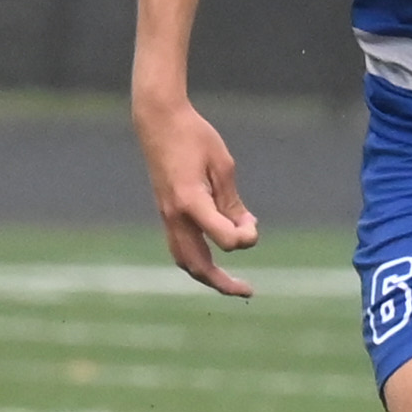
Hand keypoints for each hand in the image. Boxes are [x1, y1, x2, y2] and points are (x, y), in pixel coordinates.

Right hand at [134, 95, 258, 295]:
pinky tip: (214, 259)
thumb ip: (233, 202)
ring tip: (231, 284)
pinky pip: (179, 247)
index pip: (224, 239)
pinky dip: (196, 260)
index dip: (246, 237)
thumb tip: (246, 228)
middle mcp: (175, 215)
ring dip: (207, 276)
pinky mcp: (165, 213)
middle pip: (197, 265)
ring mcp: (166, 216)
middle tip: (248, 291)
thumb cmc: (195, 137)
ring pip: (184, 261)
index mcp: (192, 202)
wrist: (158, 121)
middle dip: (222, 283)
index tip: (253, 223)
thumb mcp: (224, 165)